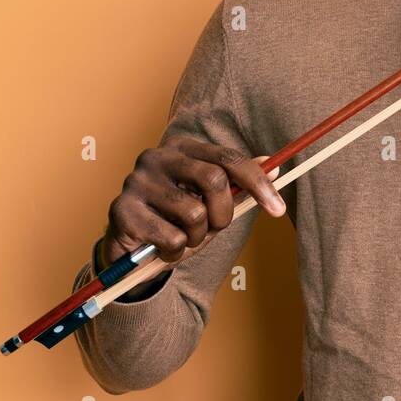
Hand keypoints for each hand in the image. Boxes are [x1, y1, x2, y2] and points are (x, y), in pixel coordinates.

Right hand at [104, 138, 284, 266]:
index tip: (278, 210)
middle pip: (214, 180)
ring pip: (195, 214)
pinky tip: (162, 248)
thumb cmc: (176, 219)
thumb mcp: (211, 201)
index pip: (229, 158)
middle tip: (215, 228)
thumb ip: (239, 184)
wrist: (131, 248)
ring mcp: (136, 182)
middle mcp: (156, 157)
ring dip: (198, 237)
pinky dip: (176, 252)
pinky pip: (173, 238)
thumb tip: (275, 167)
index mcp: (181, 147)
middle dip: (224, 214)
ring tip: (183, 237)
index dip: (258, 184)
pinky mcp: (122, 211)